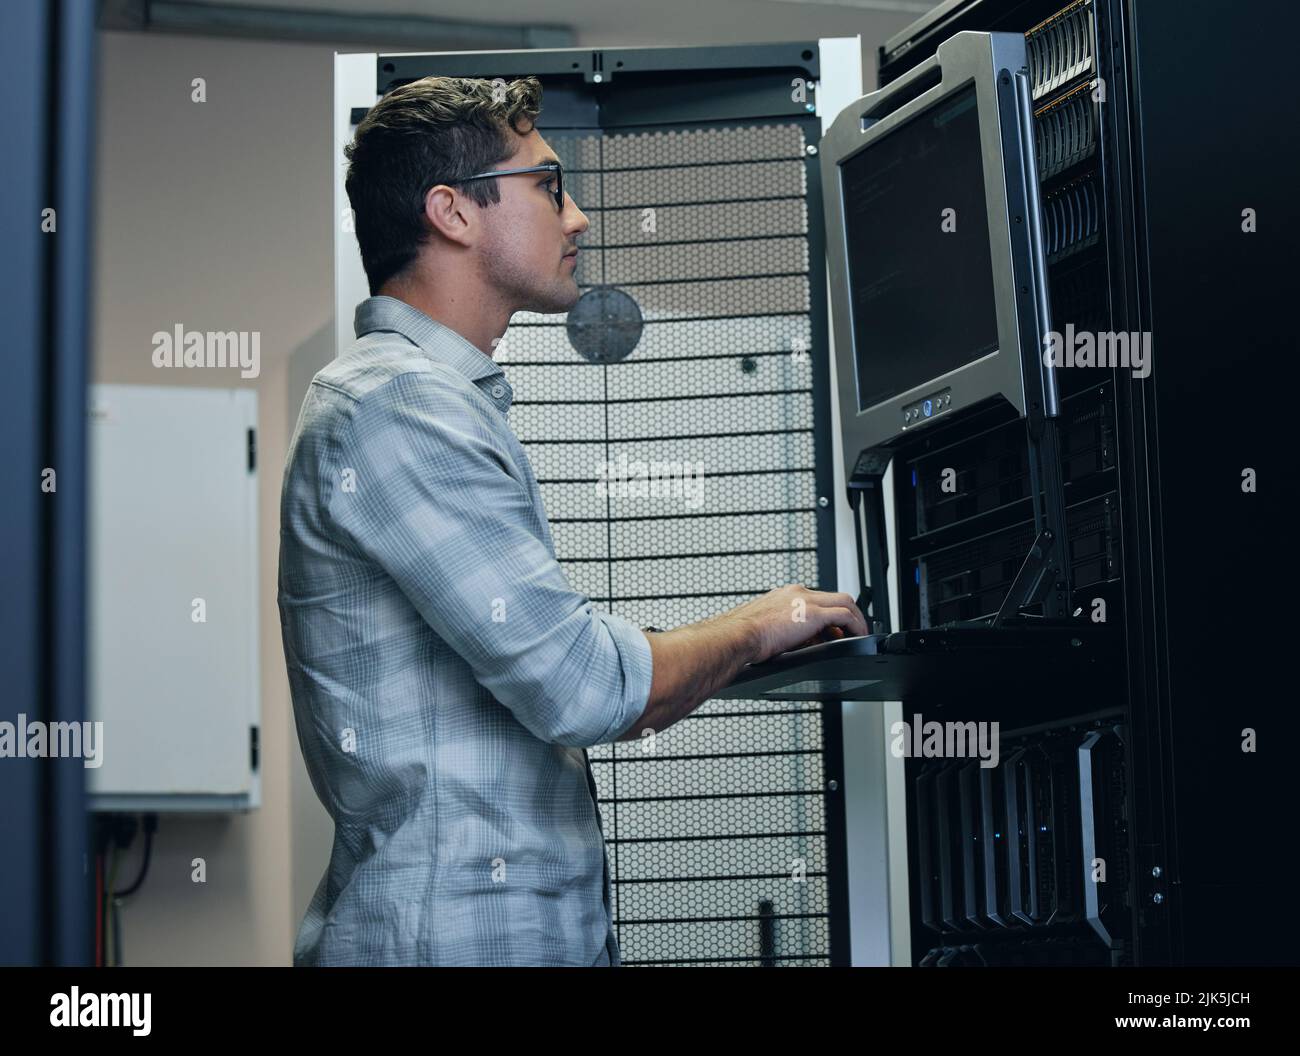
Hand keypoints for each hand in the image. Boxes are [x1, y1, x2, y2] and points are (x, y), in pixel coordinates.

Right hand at [726, 584, 867, 664]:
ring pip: (844, 601)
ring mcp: (806, 601)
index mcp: (783, 596)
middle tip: (850, 630)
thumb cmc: (742, 636)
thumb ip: (778, 630)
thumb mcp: (763, 628)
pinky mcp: (813, 614)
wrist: (736, 635)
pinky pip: (845, 616)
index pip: (815, 598)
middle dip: (845, 613)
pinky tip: (858, 638)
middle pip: (833, 596)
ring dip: (855, 618)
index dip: (827, 613)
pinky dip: (855, 626)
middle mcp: (796, 593)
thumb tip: (785, 644)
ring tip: (858, 634)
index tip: (831, 629)